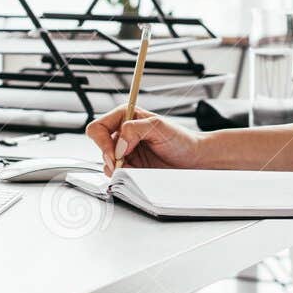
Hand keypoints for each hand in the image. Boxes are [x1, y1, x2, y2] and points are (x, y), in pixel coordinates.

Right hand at [85, 106, 204, 175]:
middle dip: (109, 157)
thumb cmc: (181, 140)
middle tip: (124, 164)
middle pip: (99, 146)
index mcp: (126, 116)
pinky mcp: (131, 167)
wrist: (194, 160)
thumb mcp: (159, 127)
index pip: (99, 127)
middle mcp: (123, 133)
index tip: (115, 154)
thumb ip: (134, 130)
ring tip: (137, 168)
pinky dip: (124, 176)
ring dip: (117, 168)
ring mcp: (126, 151)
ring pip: (106, 163)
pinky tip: (138, 173)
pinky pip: (116, 174)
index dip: (102, 142)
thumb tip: (118, 145)